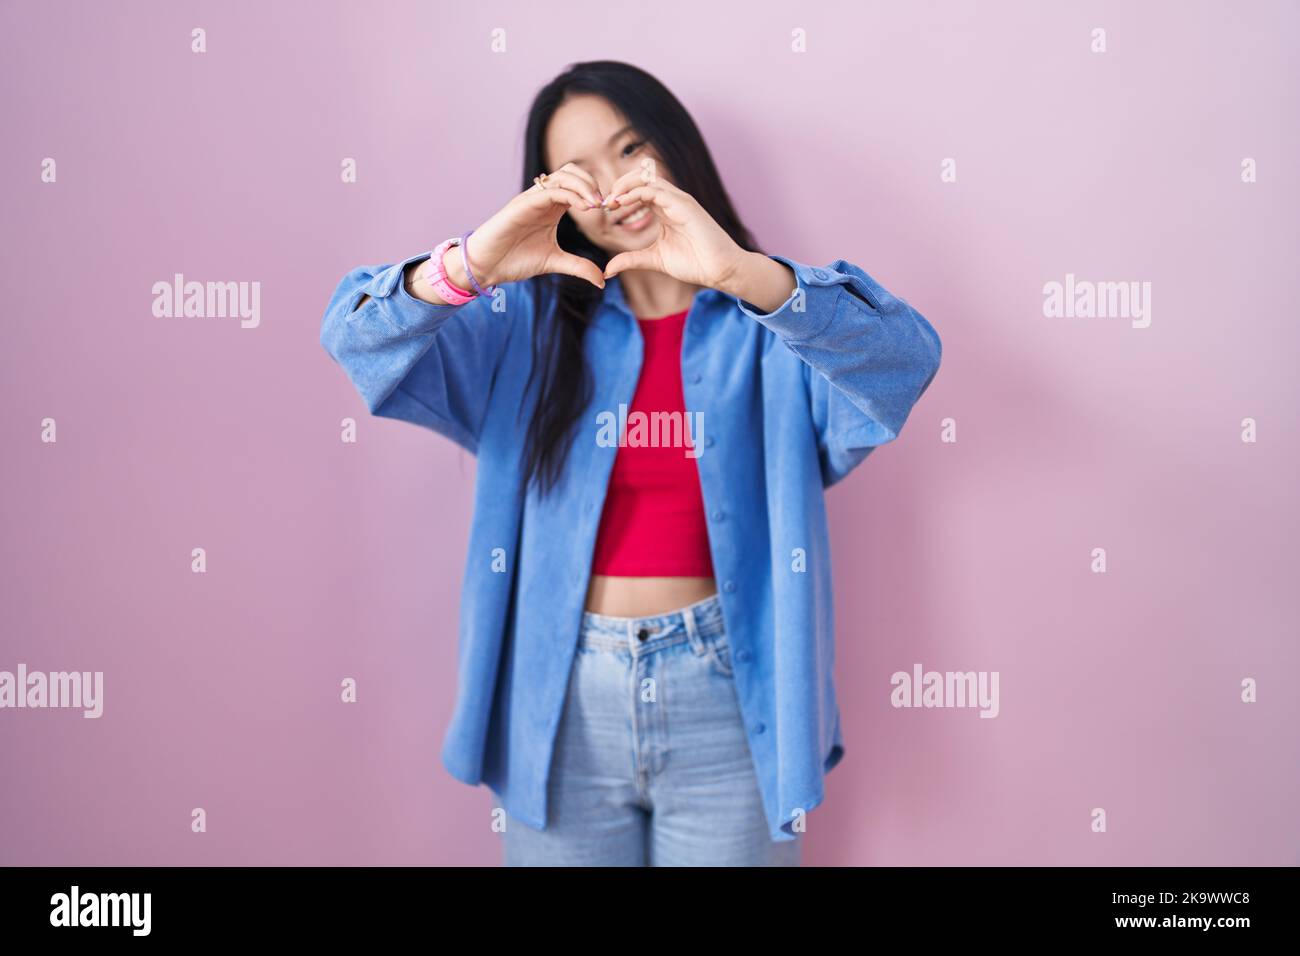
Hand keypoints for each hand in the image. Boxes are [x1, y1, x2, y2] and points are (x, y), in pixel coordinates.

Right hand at [457, 163, 607, 289]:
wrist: (486, 266)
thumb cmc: (514, 260)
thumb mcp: (554, 262)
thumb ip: (579, 266)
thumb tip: (602, 280)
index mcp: (552, 207)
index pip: (578, 185)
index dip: (598, 192)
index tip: (613, 208)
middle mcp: (542, 198)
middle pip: (572, 172)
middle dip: (593, 183)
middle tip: (606, 204)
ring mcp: (532, 198)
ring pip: (563, 176)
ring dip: (585, 186)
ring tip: (597, 204)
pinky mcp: (522, 204)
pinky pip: (550, 190)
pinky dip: (570, 194)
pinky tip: (584, 208)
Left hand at [600, 174, 747, 288]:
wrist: (719, 270)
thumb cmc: (694, 263)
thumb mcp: (654, 260)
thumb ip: (631, 259)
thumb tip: (607, 270)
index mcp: (665, 210)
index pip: (639, 190)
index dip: (620, 195)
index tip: (605, 208)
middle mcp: (672, 200)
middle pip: (641, 178)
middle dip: (620, 185)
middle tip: (605, 201)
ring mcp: (679, 200)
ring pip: (647, 179)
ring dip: (625, 186)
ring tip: (611, 199)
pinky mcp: (684, 204)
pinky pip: (655, 190)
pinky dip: (636, 193)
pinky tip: (622, 202)